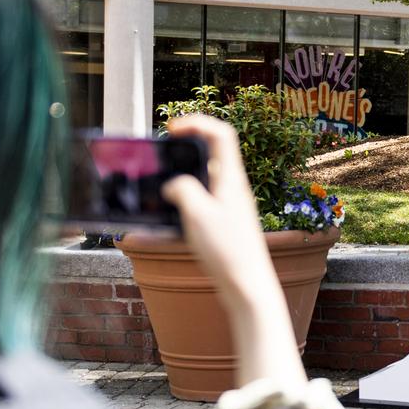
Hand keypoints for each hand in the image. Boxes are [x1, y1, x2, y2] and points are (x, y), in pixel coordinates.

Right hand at [159, 115, 268, 299]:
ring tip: (160, 191)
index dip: (197, 123)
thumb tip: (174, 185)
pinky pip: (203, 201)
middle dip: (185, 151)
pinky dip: (185, 202)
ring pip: (204, 179)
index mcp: (231, 178)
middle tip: (162, 159)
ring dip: (182, 179)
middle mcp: (234, 188)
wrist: (248, 286)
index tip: (172, 129)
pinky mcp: (225, 222)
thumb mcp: (197, 215)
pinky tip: (170, 219)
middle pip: (211, 154)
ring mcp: (231, 205)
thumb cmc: (229, 251)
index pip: (221, 133)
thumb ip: (182, 190)